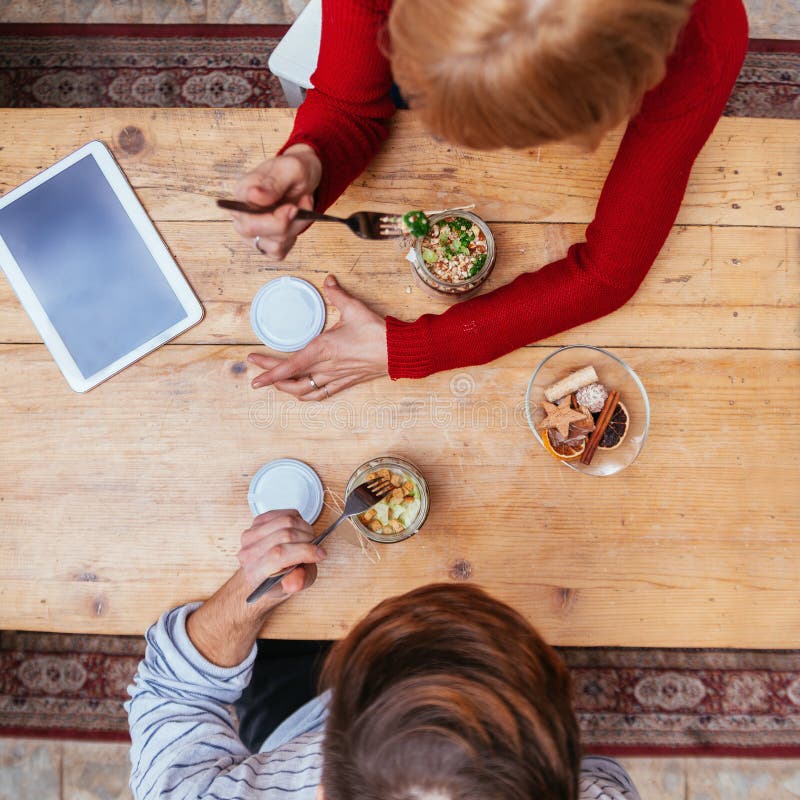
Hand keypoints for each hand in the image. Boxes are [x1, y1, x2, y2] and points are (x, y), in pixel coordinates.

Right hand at [229, 144, 321, 260]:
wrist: (302, 179)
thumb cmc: (293, 171)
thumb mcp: (290, 169)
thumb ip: (273, 183)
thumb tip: (253, 195)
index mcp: (242, 194)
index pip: (246, 218)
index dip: (273, 219)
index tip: (293, 208)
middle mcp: (242, 215)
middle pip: (257, 234)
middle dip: (286, 225)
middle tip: (298, 207)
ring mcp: (252, 232)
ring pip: (273, 245)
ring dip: (294, 229)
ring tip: (301, 207)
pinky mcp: (265, 243)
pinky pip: (278, 252)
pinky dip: (292, 238)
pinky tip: (295, 222)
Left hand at [237, 509, 326, 595]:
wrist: (267, 574)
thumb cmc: (280, 580)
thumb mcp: (294, 588)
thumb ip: (298, 583)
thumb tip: (297, 580)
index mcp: (255, 573)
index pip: (278, 555)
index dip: (303, 551)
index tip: (320, 553)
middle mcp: (248, 554)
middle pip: (284, 535)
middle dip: (308, 539)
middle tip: (315, 547)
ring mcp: (251, 535)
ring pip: (285, 521)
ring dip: (304, 528)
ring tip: (308, 539)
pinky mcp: (257, 522)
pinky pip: (283, 513)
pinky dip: (297, 519)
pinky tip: (298, 530)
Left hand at [249, 275, 388, 399]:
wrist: (398, 351)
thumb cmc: (377, 333)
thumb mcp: (354, 308)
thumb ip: (337, 293)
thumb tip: (328, 280)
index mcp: (323, 349)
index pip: (289, 366)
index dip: (269, 372)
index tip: (254, 374)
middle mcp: (325, 367)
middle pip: (291, 380)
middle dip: (271, 378)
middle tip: (257, 372)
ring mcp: (334, 378)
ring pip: (303, 391)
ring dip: (287, 389)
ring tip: (276, 382)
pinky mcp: (344, 383)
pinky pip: (320, 394)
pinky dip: (306, 395)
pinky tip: (300, 392)